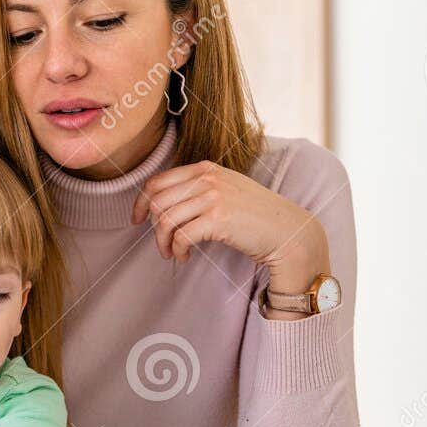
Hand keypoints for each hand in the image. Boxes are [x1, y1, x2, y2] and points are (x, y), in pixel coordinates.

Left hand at [132, 161, 330, 298]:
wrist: (288, 231)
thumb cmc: (255, 217)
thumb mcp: (226, 191)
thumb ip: (197, 190)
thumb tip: (159, 206)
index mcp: (206, 169)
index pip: (157, 181)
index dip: (140, 203)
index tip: (137, 220)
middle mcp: (207, 178)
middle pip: (156, 201)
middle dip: (151, 226)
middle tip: (162, 244)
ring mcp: (213, 196)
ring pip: (164, 220)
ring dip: (163, 242)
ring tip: (171, 254)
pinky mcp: (219, 218)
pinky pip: (180, 236)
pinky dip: (177, 250)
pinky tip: (185, 257)